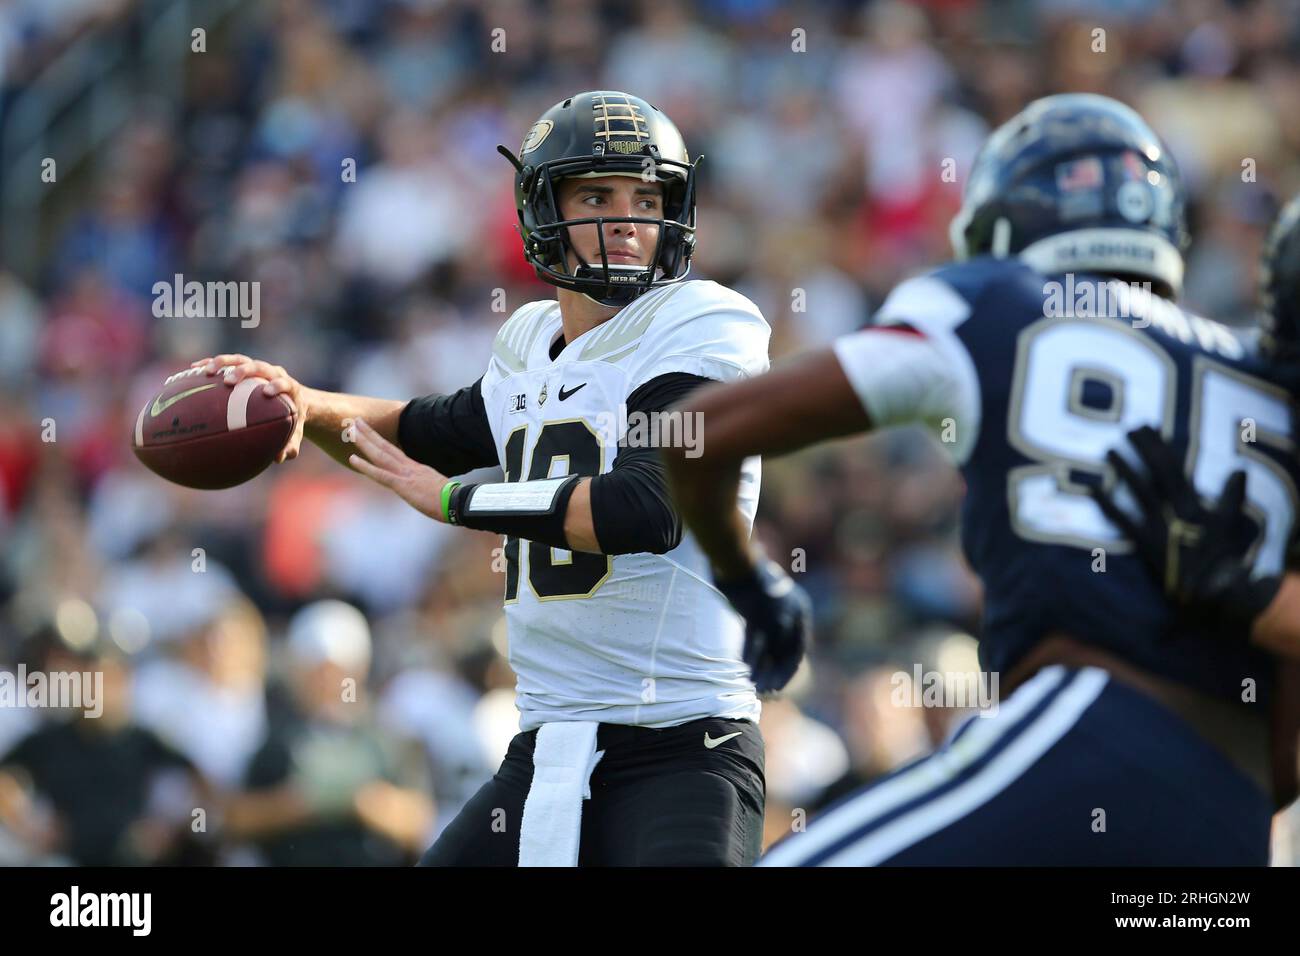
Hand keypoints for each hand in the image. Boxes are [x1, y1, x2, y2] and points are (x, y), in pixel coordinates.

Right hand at [192, 354, 309, 462]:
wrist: (294, 400)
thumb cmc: (293, 419)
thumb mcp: (295, 434)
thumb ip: (290, 446)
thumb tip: (278, 458)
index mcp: (289, 387)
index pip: (285, 382)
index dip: (278, 385)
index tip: (267, 392)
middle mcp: (273, 373)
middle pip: (259, 366)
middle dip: (244, 371)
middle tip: (229, 381)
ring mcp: (258, 368)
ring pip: (240, 360)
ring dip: (223, 363)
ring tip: (206, 371)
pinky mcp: (245, 366)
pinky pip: (226, 363)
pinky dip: (210, 363)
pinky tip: (192, 369)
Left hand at [346, 417, 449, 520]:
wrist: (458, 503)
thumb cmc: (449, 500)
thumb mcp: (434, 488)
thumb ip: (423, 484)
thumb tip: (420, 488)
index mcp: (415, 468)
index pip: (394, 451)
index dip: (380, 441)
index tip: (369, 431)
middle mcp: (408, 467)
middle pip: (385, 447)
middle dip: (369, 433)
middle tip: (355, 420)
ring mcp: (405, 474)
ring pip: (380, 455)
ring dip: (364, 442)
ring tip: (350, 431)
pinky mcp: (403, 485)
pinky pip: (380, 474)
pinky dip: (365, 466)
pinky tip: (352, 459)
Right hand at [715, 557, 811, 692]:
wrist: (740, 560)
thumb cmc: (753, 580)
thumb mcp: (772, 602)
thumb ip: (776, 623)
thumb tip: (771, 650)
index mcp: (801, 610)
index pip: (799, 647)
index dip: (789, 667)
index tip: (781, 681)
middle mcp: (792, 614)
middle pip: (789, 652)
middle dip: (779, 674)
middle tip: (771, 690)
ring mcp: (775, 615)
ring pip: (772, 652)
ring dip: (764, 671)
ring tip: (757, 686)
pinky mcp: (757, 615)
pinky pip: (754, 644)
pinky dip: (751, 659)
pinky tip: (746, 670)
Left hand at [1089, 425, 1278, 635]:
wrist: (1212, 588)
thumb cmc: (1223, 557)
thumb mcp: (1231, 523)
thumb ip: (1232, 496)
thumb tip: (1239, 471)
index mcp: (1192, 502)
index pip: (1173, 466)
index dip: (1158, 445)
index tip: (1147, 427)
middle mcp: (1172, 508)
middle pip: (1154, 471)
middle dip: (1141, 448)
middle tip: (1127, 428)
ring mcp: (1156, 524)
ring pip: (1137, 490)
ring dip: (1123, 469)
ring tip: (1107, 449)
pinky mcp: (1143, 542)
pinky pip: (1121, 520)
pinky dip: (1106, 504)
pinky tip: (1092, 490)